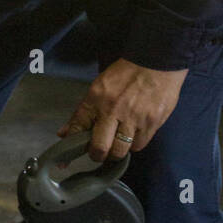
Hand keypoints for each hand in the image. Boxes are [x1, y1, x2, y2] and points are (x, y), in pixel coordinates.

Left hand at [57, 58, 187, 160]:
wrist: (157, 61)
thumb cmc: (126, 74)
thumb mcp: (99, 87)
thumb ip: (82, 112)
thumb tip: (64, 133)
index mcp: (96, 98)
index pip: (78, 127)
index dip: (70, 147)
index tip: (65, 161)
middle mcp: (113, 109)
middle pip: (99, 148)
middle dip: (97, 155)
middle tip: (100, 152)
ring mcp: (134, 117)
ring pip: (119, 151)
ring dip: (117, 151)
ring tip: (118, 143)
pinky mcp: (151, 122)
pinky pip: (138, 145)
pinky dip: (134, 144)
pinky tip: (134, 134)